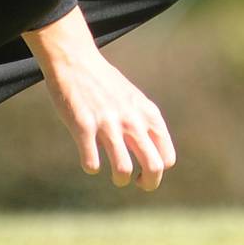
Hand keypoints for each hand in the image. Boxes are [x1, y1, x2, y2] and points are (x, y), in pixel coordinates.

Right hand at [24, 8, 176, 190]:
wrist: (76, 60)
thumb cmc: (105, 83)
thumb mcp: (134, 100)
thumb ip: (144, 125)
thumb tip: (148, 158)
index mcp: (148, 114)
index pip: (167, 157)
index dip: (158, 171)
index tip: (142, 170)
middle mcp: (132, 120)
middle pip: (154, 168)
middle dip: (147, 184)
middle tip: (134, 181)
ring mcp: (107, 123)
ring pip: (123, 170)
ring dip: (119, 179)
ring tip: (113, 173)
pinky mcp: (83, 126)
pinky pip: (91, 163)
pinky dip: (91, 166)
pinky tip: (89, 158)